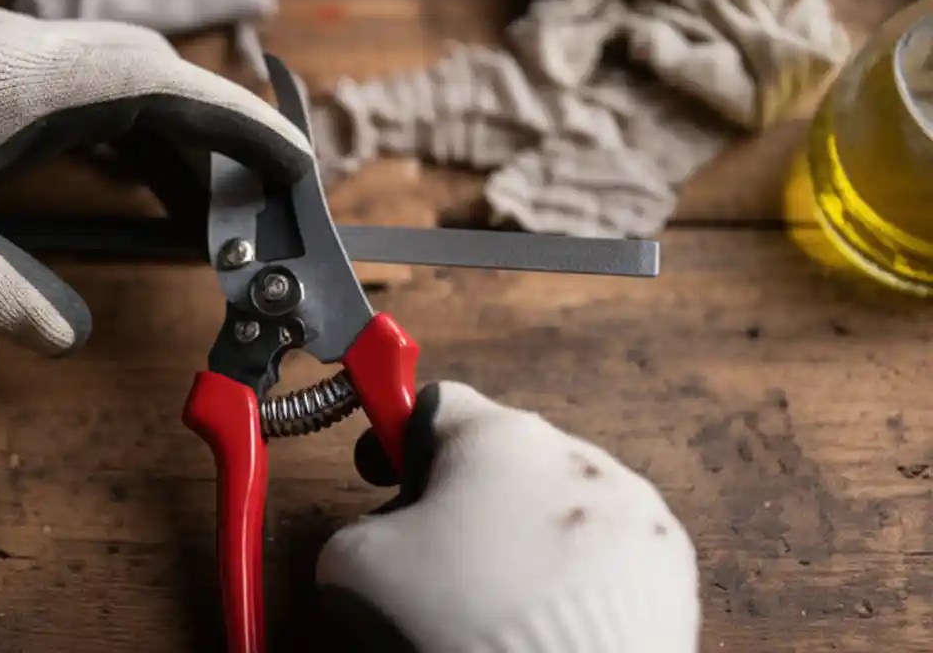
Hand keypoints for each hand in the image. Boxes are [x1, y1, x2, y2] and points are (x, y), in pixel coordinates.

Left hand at [0, 0, 310, 353]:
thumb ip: (1, 293)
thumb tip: (65, 337)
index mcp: (14, 76)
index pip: (159, 82)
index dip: (236, 121)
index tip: (288, 156)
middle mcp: (12, 46)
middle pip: (146, 70)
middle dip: (211, 128)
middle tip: (252, 190)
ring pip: (107, 74)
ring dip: (160, 131)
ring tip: (196, 198)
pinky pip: (66, 85)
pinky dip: (111, 129)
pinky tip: (120, 174)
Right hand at [318, 382, 699, 652]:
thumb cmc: (463, 616)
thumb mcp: (360, 568)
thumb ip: (356, 528)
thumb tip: (371, 541)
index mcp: (497, 437)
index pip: (432, 402)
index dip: (396, 435)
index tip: (382, 470)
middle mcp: (572, 453)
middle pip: (494, 460)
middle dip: (459, 502)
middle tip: (431, 561)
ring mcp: (631, 506)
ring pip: (553, 505)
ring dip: (521, 536)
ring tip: (497, 602)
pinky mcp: (667, 562)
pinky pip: (604, 552)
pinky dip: (574, 575)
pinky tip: (548, 619)